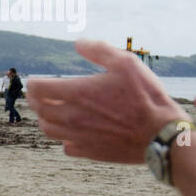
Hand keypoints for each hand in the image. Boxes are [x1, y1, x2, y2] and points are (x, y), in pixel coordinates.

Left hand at [27, 40, 186, 162]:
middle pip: (39, 109)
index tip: (36, 81)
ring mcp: (79, 136)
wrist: (161, 134)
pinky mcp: (89, 152)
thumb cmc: (146, 96)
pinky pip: (66, 147)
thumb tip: (78, 43)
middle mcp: (72, 117)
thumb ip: (99, 50)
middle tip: (38, 95)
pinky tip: (72, 133)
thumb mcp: (126, 63)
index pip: (38, 89)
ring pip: (48, 129)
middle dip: (35, 100)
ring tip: (51, 111)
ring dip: (45, 119)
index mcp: (77, 93)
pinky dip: (64, 139)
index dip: (34, 83)